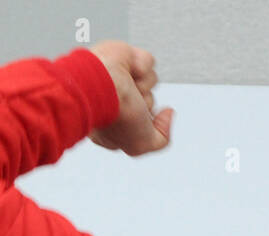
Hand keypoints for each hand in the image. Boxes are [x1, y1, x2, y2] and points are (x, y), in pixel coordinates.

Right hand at [88, 40, 173, 155]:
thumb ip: (161, 139)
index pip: (139, 125)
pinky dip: (141, 65)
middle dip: (144, 104)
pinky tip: (128, 69)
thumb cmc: (114, 115)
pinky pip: (148, 62)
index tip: (138, 125)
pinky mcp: (123, 57)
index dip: (145, 126)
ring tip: (127, 85)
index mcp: (113, 124)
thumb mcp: (141, 144)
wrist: (101, 84)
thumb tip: (167, 114)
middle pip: (148, 103)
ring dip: (143, 84)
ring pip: (150, 81)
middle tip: (129, 103)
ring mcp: (119, 78)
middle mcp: (115, 101)